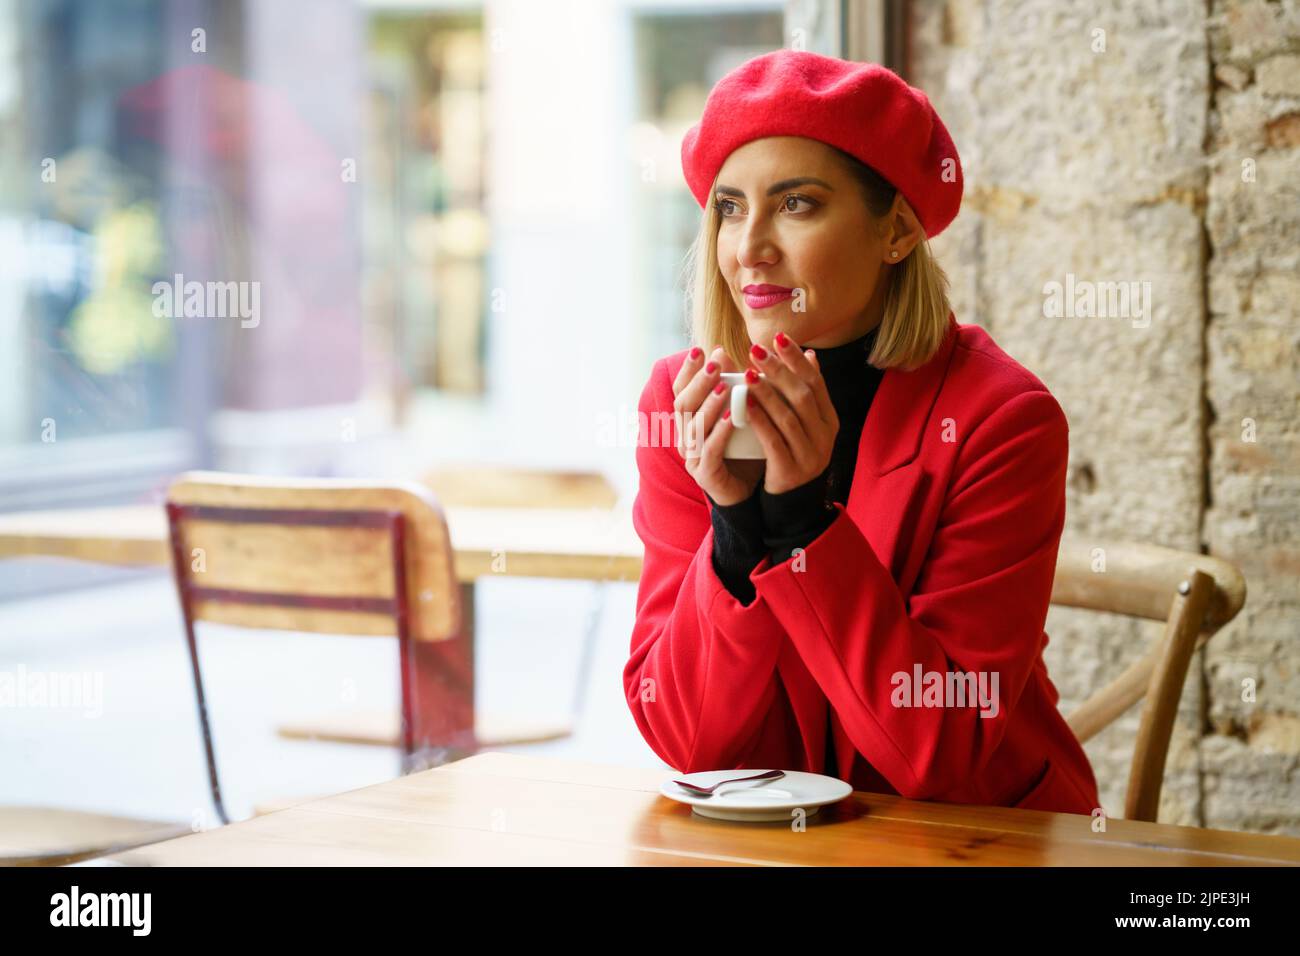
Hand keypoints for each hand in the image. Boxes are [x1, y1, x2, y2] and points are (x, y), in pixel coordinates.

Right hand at [672, 345, 765, 505]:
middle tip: (714, 363)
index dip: (687, 370)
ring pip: (694, 426)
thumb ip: (736, 388)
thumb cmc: (746, 450)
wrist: (752, 493)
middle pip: (683, 404)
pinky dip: (719, 431)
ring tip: (725, 386)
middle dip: (699, 382)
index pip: (681, 390)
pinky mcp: (704, 474)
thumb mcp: (743, 415)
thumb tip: (732, 353)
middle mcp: (686, 437)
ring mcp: (693, 457)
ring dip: (709, 404)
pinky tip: (731, 417)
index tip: (701, 349)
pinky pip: (709, 450)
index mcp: (691, 421)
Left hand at [741, 333, 838, 494]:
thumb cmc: (792, 453)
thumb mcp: (804, 424)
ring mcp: (810, 455)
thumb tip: (811, 354)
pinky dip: (759, 421)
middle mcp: (824, 437)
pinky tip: (744, 404)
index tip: (779, 337)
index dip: (797, 359)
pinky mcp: (791, 470)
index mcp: (829, 421)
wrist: (791, 502)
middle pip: (802, 396)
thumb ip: (806, 392)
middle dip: (779, 370)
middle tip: (756, 349)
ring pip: (788, 417)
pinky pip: (774, 441)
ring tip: (746, 373)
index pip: (815, 383)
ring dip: (766, 392)